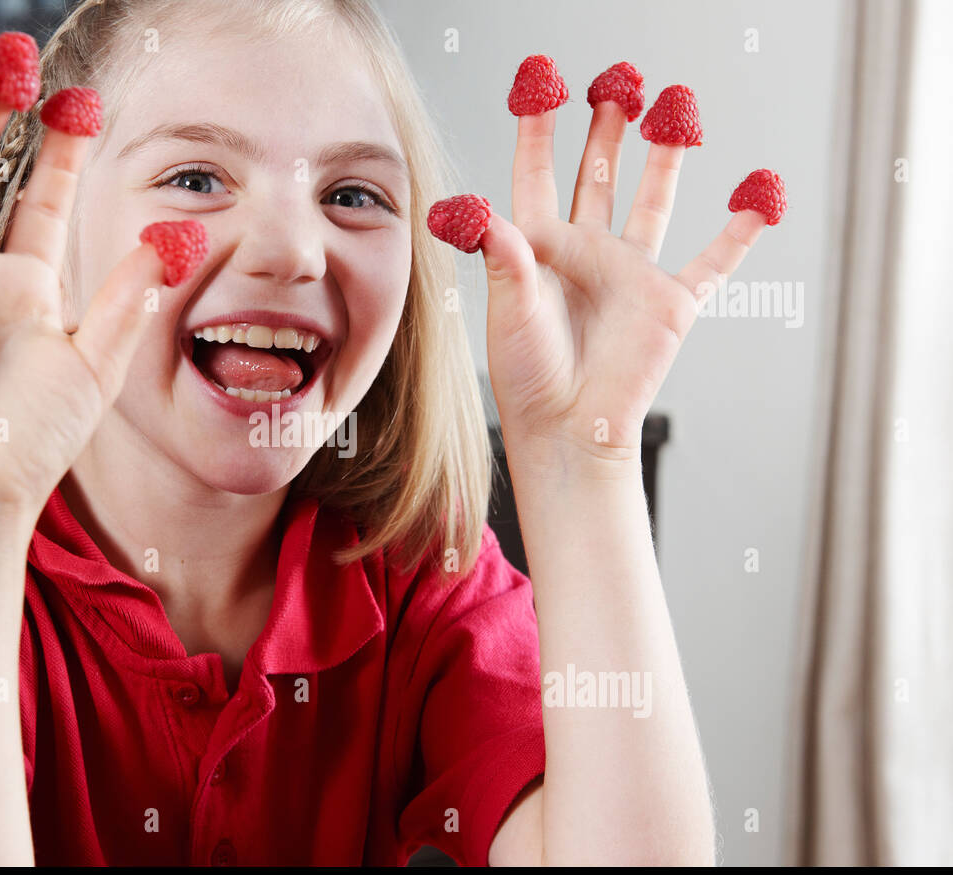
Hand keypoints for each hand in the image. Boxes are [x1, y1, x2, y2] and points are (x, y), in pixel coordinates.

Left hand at [479, 103, 768, 464]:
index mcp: (539, 250)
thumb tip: (475, 211)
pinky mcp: (672, 302)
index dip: (538, 130)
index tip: (539, 84)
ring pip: (654, 199)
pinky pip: (715, 259)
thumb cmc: (528, 378)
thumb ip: (502, 257)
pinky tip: (760, 193)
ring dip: (664, 155)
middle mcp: (587, 253)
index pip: (538, 175)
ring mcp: (632, 274)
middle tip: (618, 82)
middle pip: (598, 175)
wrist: (569, 431)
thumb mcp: (509, 311)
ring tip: (673, 107)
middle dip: (607, 128)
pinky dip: (742, 229)